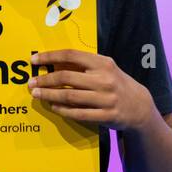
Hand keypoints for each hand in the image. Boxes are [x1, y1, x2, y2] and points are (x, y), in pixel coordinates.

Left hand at [27, 48, 153, 131]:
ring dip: (50, 95)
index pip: (72, 55)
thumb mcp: (105, 69)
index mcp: (103, 63)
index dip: (50, 56)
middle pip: (67, 77)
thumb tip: (53, 63)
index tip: (34, 60)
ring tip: (37, 94)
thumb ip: (84, 65)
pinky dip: (63, 110)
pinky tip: (53, 107)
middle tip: (31, 83)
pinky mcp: (106, 116)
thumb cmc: (116, 84)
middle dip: (45, 80)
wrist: (140, 106)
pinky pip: (79, 113)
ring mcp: (106, 99)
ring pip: (70, 96)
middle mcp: (105, 80)